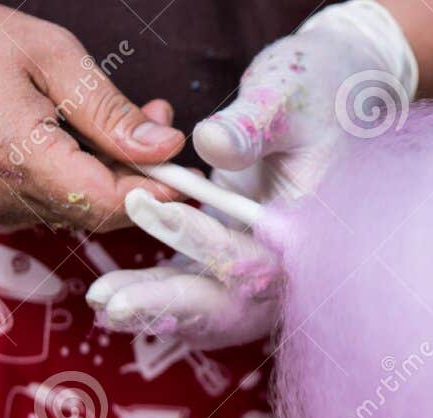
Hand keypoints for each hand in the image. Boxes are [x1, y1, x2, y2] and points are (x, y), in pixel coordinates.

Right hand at [0, 0, 186, 230]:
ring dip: (109, 176)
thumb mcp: (49, 56)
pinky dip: (75, 179)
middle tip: (160, 125)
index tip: (187, 172)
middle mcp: (1, 198)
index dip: (156, 193)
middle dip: (139, 179)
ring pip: (77, 211)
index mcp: (17, 157)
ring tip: (120, 122)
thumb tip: (164, 146)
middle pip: (99, 213)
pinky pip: (49, 205)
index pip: (110, 202)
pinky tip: (76, 138)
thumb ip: (110, 111)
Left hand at [86, 1, 418, 347]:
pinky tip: (113, 295)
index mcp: (313, 228)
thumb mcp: (283, 96)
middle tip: (112, 304)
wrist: (330, 100)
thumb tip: (212, 144)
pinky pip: (199, 290)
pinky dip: (159, 297)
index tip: (149, 207)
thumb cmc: (314, 92)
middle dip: (174, 307)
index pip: (261, 257)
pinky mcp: (236, 258)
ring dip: (159, 310)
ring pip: (214, 308)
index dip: (206, 242)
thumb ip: (251, 124)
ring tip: (102, 302)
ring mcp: (263, 265)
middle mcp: (291, 260)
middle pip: (236, 305)